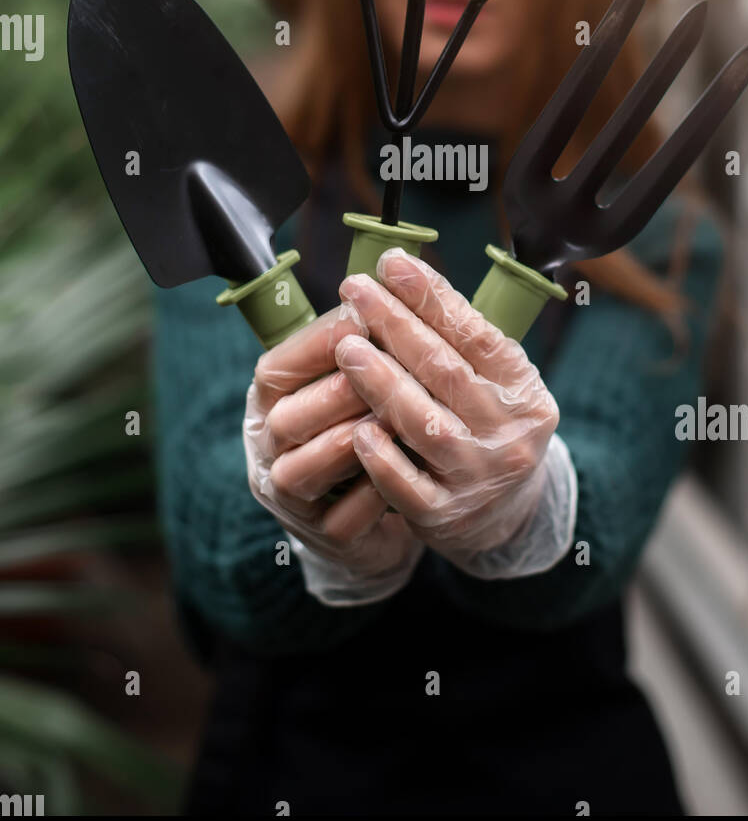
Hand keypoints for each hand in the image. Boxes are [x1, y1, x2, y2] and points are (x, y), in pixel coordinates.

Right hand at [243, 302, 423, 601]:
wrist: (373, 512)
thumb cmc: (364, 424)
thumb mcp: (354, 379)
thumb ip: (362, 343)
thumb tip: (391, 284)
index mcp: (271, 401)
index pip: (276, 368)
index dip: (317, 341)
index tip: (360, 316)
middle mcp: (270, 449)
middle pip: (287, 417)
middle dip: (337, 389)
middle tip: (382, 366)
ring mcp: (291, 498)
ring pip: (303, 469)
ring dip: (350, 439)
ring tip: (391, 415)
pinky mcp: (325, 536)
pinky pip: (342, 517)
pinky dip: (371, 492)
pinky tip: (404, 470)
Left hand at [335, 249, 574, 576]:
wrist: (503, 518)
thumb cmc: (486, 428)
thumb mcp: (496, 385)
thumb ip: (461, 341)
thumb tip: (402, 272)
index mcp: (526, 393)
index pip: (477, 336)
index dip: (433, 297)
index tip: (393, 263)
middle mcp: (509, 436)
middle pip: (446, 372)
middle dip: (396, 325)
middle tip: (356, 289)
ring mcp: (477, 478)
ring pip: (425, 425)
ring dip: (382, 382)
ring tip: (346, 346)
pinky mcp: (444, 515)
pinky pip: (408, 486)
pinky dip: (383, 458)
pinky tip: (357, 430)